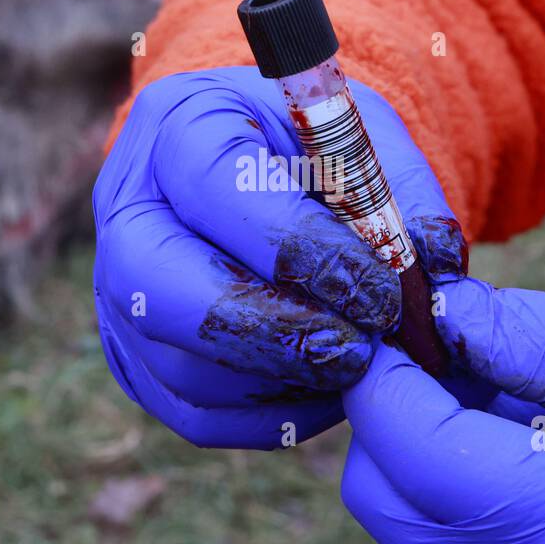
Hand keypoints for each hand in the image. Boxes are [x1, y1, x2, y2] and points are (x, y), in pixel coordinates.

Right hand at [93, 66, 466, 448]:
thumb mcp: (359, 133)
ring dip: (285, 381)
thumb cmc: (309, 146)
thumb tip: (429, 267)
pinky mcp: (135, 359)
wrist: (255, 168)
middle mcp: (124, 211)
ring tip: (359, 364)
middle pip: (161, 290)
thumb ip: (396, 189)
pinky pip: (197, 415)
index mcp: (175, 126)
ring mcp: (115, 294)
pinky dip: (272, 417)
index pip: (220, 192)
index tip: (381, 291)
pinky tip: (329, 389)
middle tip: (362, 351)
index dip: (305, 251)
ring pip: (184, 367)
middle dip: (276, 332)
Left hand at [341, 280, 544, 543]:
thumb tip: (441, 306)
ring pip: (393, 512)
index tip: (405, 316)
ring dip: (420, 446)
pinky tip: (512, 464)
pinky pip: (422, 542)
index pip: (411, 441)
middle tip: (457, 357)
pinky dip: (441, 489)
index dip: (388, 366)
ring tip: (508, 415)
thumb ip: (539, 336)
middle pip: (377, 482)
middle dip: (396, 404)